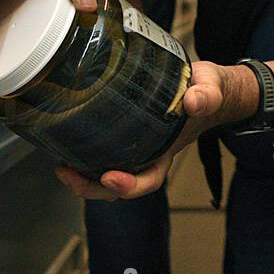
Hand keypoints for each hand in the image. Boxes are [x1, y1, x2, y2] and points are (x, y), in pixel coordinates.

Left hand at [55, 61, 252, 199]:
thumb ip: (207, 95)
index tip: (111, 178)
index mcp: (168, 149)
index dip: (129, 186)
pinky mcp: (121, 134)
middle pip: (119, 187)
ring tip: (62, 167)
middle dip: (92, 187)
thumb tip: (194, 102)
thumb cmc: (206, 90)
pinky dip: (82, 157)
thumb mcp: (211, 86)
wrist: (203, 86)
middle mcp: (149, 155)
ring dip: (82, 177)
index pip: (150, 180)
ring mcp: (134, 147)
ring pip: (105, 175)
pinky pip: (100, 154)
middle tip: (69, 173)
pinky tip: (66, 147)